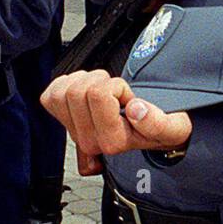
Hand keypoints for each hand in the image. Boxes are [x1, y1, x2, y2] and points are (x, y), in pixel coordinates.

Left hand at [40, 69, 191, 163]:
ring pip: (63, 90)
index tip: (130, 100)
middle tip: (117, 95)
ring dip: (86, 82)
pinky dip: (68, 84)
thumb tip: (135, 109)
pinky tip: (86, 91)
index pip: (98, 95)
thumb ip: (157, 121)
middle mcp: (89, 142)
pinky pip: (51, 94)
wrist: (148, 133)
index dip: (118, 87)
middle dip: (101, 81)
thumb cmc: (158, 126)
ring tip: (104, 93)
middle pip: (78, 90)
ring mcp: (73, 132)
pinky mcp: (63, 121)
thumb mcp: (171, 126)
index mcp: (113, 142)